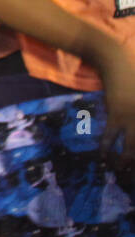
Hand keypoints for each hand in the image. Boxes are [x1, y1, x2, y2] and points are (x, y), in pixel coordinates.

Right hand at [92, 41, 134, 165]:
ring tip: (121, 169)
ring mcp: (133, 117)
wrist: (116, 63)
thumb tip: (131, 125)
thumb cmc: (132, 77)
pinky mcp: (117, 114)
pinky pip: (112, 136)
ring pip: (132, 146)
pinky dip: (107, 147)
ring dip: (126, 160)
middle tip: (131, 173)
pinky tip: (104, 156)